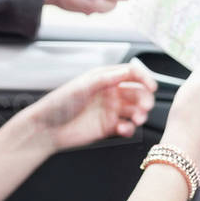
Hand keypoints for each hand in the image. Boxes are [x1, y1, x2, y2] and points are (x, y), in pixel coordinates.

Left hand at [23, 60, 158, 153]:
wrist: (47, 128)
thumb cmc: (60, 103)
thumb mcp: (82, 86)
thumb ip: (105, 79)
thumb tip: (125, 71)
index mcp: (104, 78)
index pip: (130, 74)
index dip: (144, 78)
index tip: (152, 87)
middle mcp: (109, 93)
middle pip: (136, 93)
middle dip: (144, 99)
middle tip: (145, 107)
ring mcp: (109, 110)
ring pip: (134, 110)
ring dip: (140, 114)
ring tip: (137, 119)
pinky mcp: (108, 127)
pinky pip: (126, 126)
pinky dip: (129, 128)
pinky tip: (124, 129)